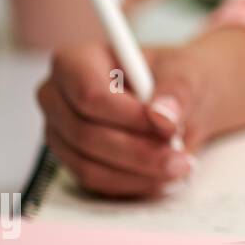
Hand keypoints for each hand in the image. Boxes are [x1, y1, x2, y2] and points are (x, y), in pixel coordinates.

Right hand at [36, 27, 244, 197]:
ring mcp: (59, 131)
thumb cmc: (178, 78)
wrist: (181, 101)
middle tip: (181, 159)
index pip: (90, 95)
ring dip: (137, 172)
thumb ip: (177, 90)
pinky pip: (95, 182)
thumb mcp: (188, 73)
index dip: (129, 118)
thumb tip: (161, 115)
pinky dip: (132, 183)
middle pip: (86, 134)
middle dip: (138, 152)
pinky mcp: (72, 159)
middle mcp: (57, 96)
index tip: (170, 129)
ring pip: (88, 165)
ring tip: (178, 166)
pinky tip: (161, 175)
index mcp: (76, 60)